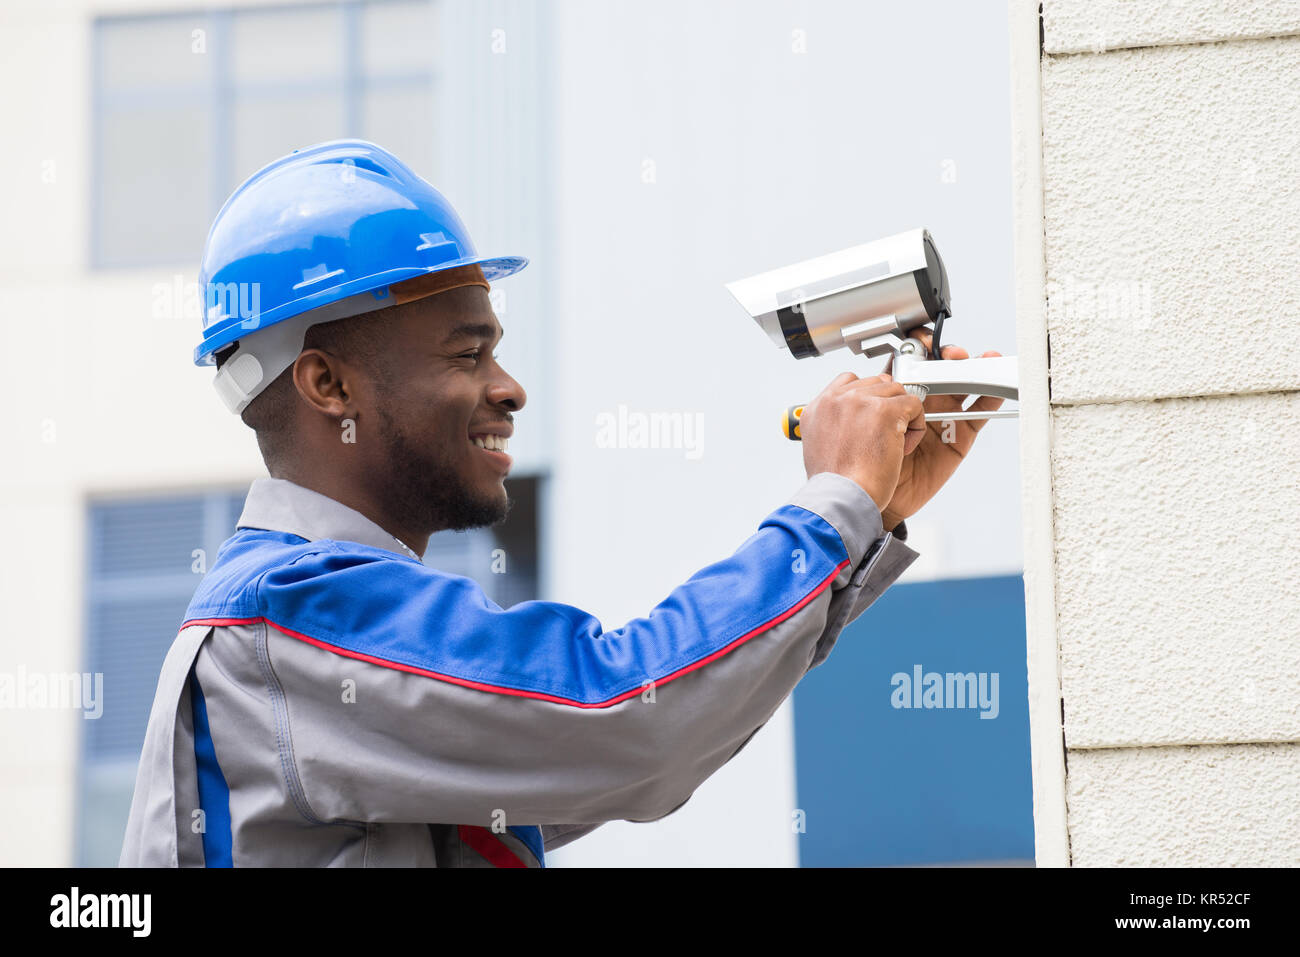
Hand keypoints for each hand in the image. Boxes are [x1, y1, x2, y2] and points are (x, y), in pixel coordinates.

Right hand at [800, 370, 926, 512]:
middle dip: (886, 407)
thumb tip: (853, 419)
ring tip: (891, 445)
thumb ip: (834, 424)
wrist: (842, 499)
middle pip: (876, 384)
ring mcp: (861, 401)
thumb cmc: (835, 485)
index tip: (871, 422)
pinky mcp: (885, 410)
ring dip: (901, 417)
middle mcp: (836, 399)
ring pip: (896, 392)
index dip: (867, 400)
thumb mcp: (819, 447)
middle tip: (882, 437)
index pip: (849, 381)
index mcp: (818, 407)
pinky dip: (916, 427)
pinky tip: (902, 447)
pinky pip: (914, 404)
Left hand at [877, 329, 1003, 530]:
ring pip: (963, 387)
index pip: (911, 362)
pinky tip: (998, 387)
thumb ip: (878, 400)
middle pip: (941, 370)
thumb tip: (886, 375)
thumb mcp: (865, 423)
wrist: (872, 497)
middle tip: (949, 354)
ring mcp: (941, 418)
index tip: (921, 341)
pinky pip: (978, 414)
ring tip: (980, 360)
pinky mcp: (959, 437)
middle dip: (947, 355)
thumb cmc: (863, 462)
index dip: (919, 348)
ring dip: (975, 370)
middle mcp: (920, 403)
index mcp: (895, 395)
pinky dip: (991, 399)